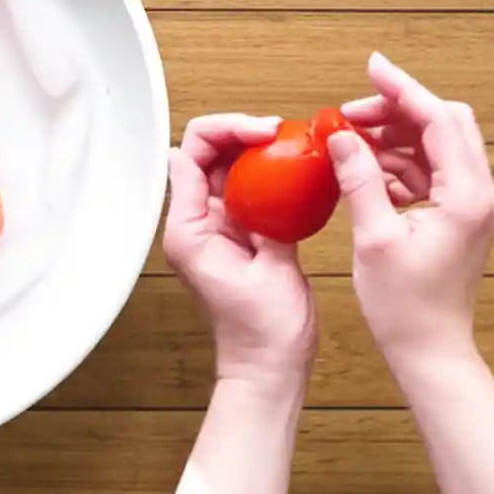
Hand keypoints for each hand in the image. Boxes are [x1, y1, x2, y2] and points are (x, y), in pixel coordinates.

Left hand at [164, 114, 318, 383]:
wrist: (272, 365)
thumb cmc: (261, 329)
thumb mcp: (263, 268)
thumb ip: (247, 216)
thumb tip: (207, 164)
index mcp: (190, 224)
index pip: (194, 149)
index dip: (228, 128)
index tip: (266, 132)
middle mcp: (202, 218)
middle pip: (213, 149)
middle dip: (244, 130)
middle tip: (284, 132)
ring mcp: (226, 222)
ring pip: (236, 164)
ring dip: (262, 147)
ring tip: (296, 143)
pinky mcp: (250, 229)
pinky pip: (258, 186)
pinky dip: (277, 171)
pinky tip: (302, 168)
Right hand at [327, 53, 493, 365]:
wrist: (430, 351)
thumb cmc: (405, 307)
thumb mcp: (373, 238)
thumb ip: (360, 180)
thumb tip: (341, 136)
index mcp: (467, 196)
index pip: (438, 119)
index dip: (403, 88)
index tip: (372, 66)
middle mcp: (481, 194)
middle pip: (444, 124)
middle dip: (398, 110)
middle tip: (351, 114)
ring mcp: (475, 206)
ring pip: (438, 146)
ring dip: (396, 137)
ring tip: (350, 142)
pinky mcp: (462, 217)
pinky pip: (433, 172)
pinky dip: (401, 164)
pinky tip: (366, 172)